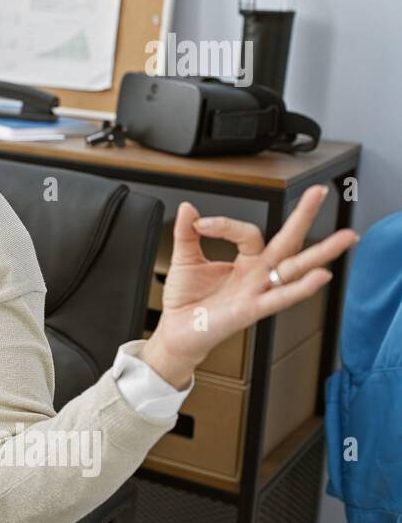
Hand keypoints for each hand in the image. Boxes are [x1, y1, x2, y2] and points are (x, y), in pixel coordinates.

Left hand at [140, 184, 359, 388]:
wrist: (176, 331)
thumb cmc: (186, 299)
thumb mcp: (186, 259)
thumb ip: (187, 233)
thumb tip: (188, 208)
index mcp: (246, 261)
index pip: (250, 233)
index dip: (226, 224)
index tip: (200, 223)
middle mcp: (257, 274)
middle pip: (288, 242)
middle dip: (304, 217)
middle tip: (320, 191)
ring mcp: (258, 291)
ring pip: (295, 269)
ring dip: (322, 253)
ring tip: (346, 237)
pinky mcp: (252, 310)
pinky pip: (280, 298)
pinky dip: (301, 288)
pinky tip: (321, 276)